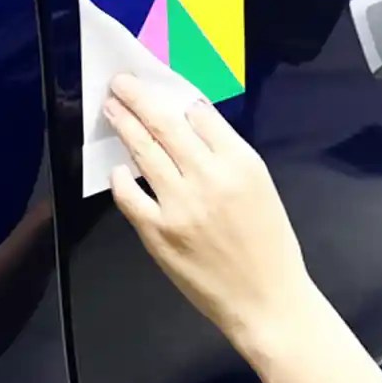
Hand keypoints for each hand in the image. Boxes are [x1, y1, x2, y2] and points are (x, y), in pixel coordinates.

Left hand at [103, 74, 314, 353]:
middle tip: (121, 83)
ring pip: (143, 152)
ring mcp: (180, 205)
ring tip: (112, 109)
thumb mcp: (260, 187)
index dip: (176, 98)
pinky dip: (121, 179)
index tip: (160, 89)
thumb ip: (226, 156)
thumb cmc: (269, 244)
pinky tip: (118, 170)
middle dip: (139, 97)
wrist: (266, 299)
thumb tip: (189, 127)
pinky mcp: (159, 233)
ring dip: (125, 125)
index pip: (200, 113)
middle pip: (165, 124)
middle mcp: (209, 177)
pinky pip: (130, 196)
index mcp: (241, 162)